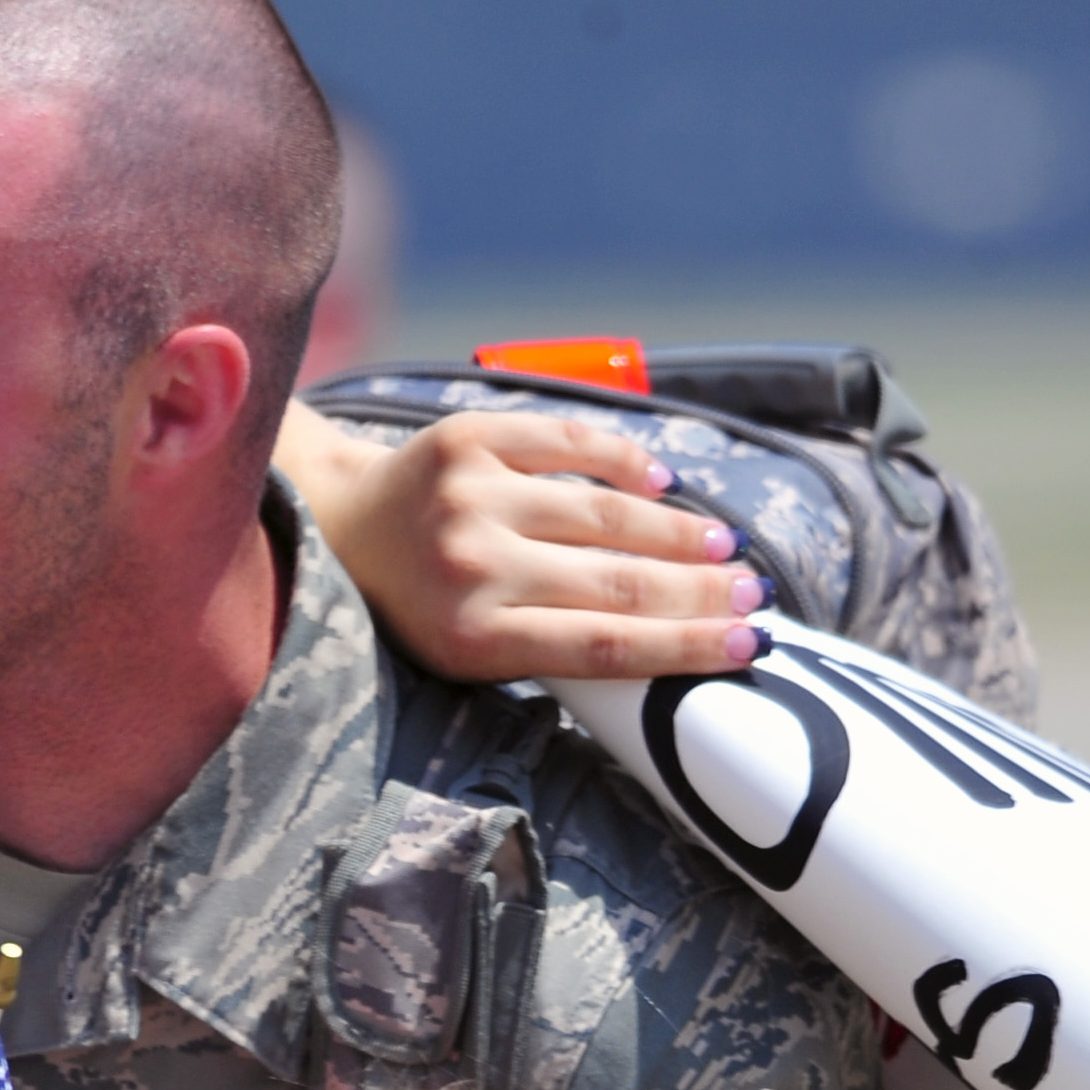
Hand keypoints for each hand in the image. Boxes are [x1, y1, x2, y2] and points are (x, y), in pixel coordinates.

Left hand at [286, 405, 770, 683]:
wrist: (336, 524)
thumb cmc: (418, 604)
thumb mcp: (469, 651)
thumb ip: (552, 647)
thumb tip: (669, 637)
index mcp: (472, 640)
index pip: (605, 646)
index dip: (686, 646)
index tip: (748, 644)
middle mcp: (473, 568)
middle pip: (617, 582)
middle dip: (700, 590)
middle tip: (753, 594)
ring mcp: (471, 497)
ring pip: (603, 513)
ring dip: (676, 531)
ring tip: (723, 547)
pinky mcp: (469, 438)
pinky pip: (569, 442)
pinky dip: (624, 462)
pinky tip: (661, 483)